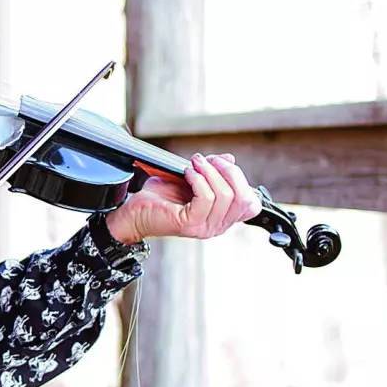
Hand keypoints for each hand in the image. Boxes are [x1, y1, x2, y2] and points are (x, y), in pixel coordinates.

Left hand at [105, 152, 263, 243]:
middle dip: (228, 171)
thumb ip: (212, 171)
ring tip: (194, 163)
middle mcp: (218, 227)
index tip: (220, 163)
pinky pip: (206, 198)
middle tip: (207, 160)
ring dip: (209, 172)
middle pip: (243, 197)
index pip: (251, 204)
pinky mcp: (190, 225)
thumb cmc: (161, 197)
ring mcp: (205, 228)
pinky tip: (187, 173)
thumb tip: (228, 158)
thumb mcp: (192, 179)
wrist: (134, 212)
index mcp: (223, 218)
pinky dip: (198, 179)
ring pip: (225, 195)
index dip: (240, 178)